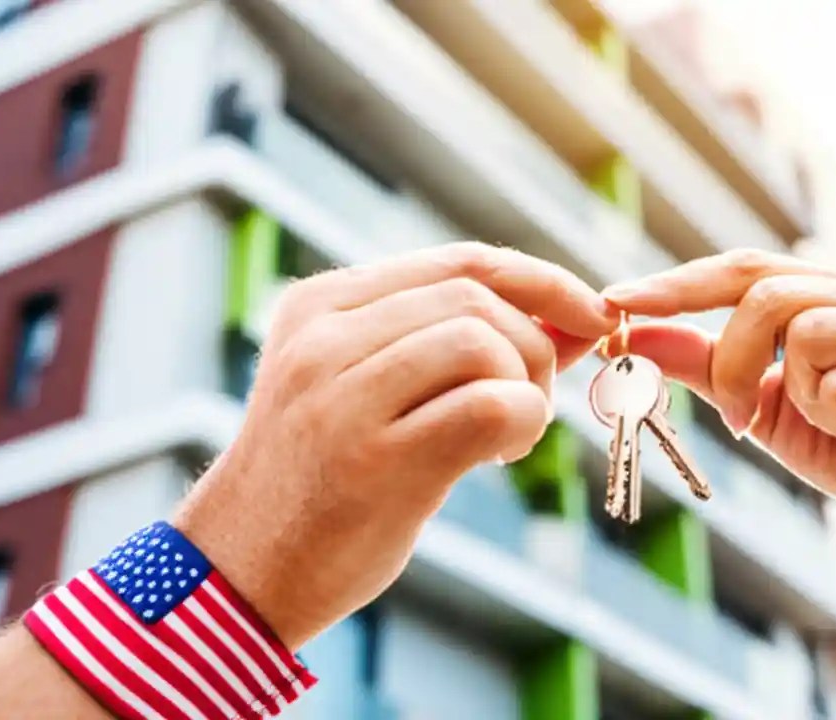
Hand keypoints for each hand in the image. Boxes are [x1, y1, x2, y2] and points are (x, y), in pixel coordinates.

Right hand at [174, 243, 617, 647]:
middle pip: (479, 297)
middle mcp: (324, 338)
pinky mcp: (374, 462)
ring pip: (484, 342)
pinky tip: (497, 454)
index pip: (461, 262)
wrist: (244, 572)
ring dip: (525, 388)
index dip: (543, 282)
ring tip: (504, 437)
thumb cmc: (326, 479)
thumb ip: (454, 343)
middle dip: (536, 345)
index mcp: (320, 305)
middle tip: (527, 401)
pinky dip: (520, 422)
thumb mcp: (367, 386)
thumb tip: (577, 320)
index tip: (591, 314)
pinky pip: (488, 406)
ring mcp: (343, 397)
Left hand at [603, 250, 835, 550]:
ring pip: (806, 336)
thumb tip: (634, 335)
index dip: (676, 283)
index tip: (614, 301)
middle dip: (732, 363)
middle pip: (765, 298)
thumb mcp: (764, 405)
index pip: (741, 268)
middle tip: (740, 421)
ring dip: (803, 399)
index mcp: (829, 292)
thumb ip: (706, 366)